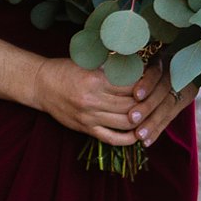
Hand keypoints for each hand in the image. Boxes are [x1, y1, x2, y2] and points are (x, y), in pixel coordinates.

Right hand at [33, 57, 190, 146]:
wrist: (41, 85)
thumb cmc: (66, 69)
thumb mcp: (88, 61)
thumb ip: (112, 64)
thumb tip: (139, 62)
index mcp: (96, 80)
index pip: (131, 85)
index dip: (147, 83)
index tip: (156, 79)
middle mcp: (93, 100)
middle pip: (132, 105)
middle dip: (148, 102)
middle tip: (159, 98)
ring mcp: (89, 117)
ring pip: (125, 123)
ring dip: (142, 120)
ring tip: (151, 114)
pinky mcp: (85, 129)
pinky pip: (111, 139)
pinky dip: (128, 139)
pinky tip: (138, 134)